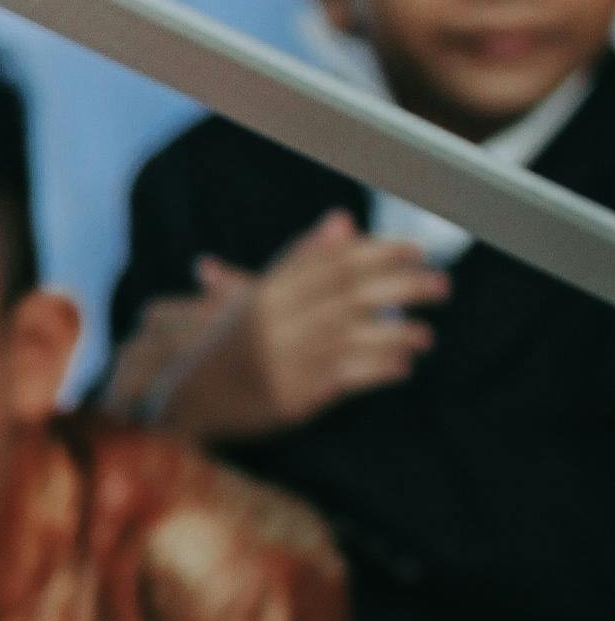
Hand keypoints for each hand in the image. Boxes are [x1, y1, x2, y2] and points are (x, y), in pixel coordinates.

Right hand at [149, 210, 445, 439]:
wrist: (179, 400)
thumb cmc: (224, 346)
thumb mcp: (255, 296)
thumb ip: (301, 259)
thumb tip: (342, 219)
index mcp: (266, 293)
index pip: (334, 263)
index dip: (380, 253)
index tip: (416, 250)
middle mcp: (274, 323)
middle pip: (351, 294)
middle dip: (403, 285)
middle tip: (441, 283)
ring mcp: (281, 361)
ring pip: (354, 337)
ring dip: (397, 333)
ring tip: (426, 332)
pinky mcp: (289, 399)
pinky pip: (345, 378)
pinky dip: (379, 369)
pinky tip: (403, 364)